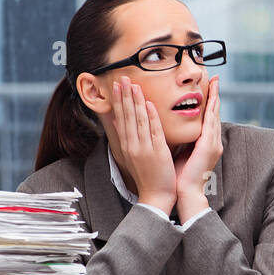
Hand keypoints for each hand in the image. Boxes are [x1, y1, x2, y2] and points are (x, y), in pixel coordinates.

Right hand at [107, 75, 176, 215]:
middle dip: (124, 95)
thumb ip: (126, 136)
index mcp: (127, 145)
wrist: (156, 196)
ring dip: (136, 101)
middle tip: (121, 77)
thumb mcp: (133, 154)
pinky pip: (153, 131)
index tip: (117, 85)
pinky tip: (149, 104)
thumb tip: (117, 120)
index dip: (119, 100)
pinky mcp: (156, 153)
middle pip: (127, 116)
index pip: (121, 118)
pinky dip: (151, 117)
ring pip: (138, 120)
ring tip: (133, 85)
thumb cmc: (148, 175)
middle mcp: (132, 145)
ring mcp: (143, 149)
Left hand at [174, 75, 221, 223]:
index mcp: (206, 144)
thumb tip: (174, 130)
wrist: (186, 193)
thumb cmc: (181, 177)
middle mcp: (213, 142)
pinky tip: (209, 100)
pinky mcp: (209, 147)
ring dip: (214, 98)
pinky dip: (209, 110)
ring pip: (214, 115)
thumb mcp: (182, 154)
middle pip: (214, 113)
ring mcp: (213, 144)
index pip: (208, 118)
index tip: (209, 88)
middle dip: (215, 95)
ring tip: (215, 84)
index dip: (209, 102)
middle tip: (215, 79)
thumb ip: (182, 141)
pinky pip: (210, 123)